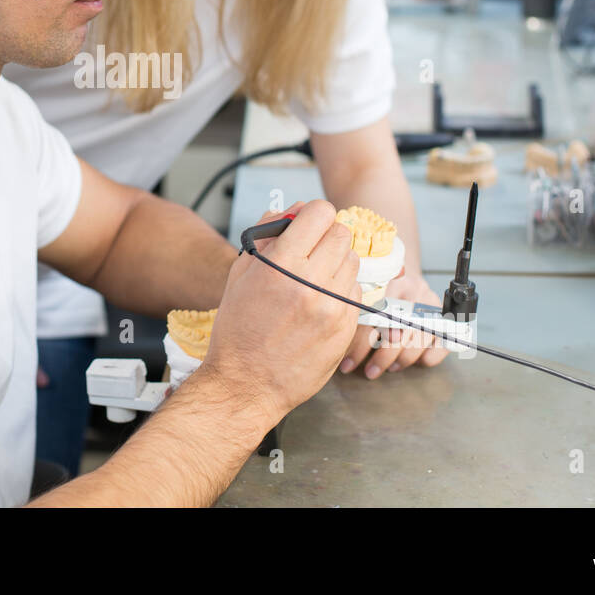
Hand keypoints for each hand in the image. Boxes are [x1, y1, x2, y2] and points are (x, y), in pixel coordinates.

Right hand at [202, 200, 360, 422]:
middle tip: (310, 251)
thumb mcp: (240, 273)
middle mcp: (311, 283)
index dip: (312, 214)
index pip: (320, 213)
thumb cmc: (238, 330)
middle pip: (341, 233)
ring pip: (352, 261)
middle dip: (325, 236)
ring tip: (314, 280)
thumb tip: (294, 211)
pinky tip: (320, 303)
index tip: (306, 224)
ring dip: (336, 262)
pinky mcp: (346, 328)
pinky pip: (356, 291)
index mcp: (281, 265)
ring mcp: (333, 307)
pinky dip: (342, 290)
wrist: (246, 384)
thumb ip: (268, 235)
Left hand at [339, 268, 448, 377]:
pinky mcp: (447, 322)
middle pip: (399, 332)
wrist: (408, 278)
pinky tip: (412, 363)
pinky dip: (427, 359)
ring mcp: (434, 308)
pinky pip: (440, 347)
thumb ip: (359, 312)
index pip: (377, 317)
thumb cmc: (383, 291)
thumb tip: (339, 343)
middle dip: (381, 358)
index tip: (349, 362)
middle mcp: (417, 293)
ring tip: (386, 368)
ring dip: (400, 361)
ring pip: (418, 342)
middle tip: (368, 372)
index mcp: (394, 284)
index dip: (362, 343)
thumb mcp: (370, 293)